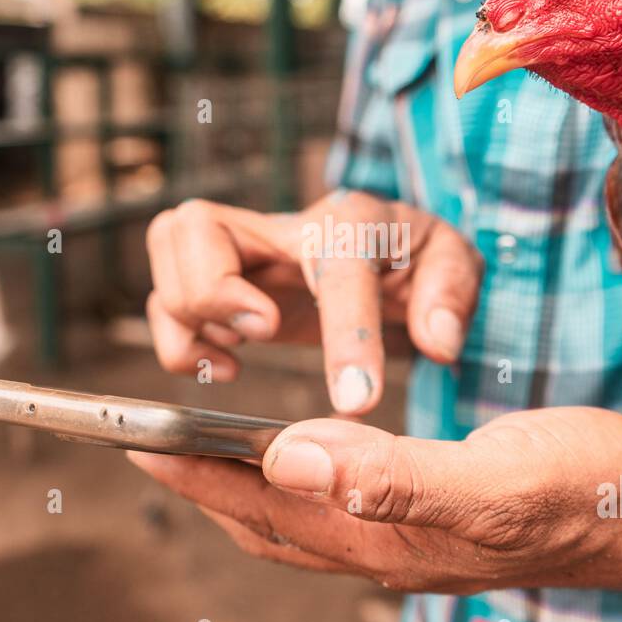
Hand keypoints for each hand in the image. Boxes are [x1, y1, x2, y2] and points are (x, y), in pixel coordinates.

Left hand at [129, 407, 621, 592]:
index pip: (269, 505)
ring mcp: (405, 541)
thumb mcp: (495, 477)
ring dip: (238, 489)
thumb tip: (287, 457)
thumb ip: (393, 475)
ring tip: (197, 455)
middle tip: (145, 443)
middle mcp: (385, 547)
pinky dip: (292, 490)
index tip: (140, 439)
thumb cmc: (582, 489)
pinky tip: (293, 466)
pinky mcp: (425, 522)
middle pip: (269, 519)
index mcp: (389, 535)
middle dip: (201, 483)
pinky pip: (334, 512)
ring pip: (297, 521)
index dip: (200, 472)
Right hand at [144, 191, 482, 413]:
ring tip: (235, 359)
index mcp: (352, 221)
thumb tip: (437, 340)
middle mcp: (284, 227)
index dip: (344, 332)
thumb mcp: (456, 267)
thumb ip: (452, 296)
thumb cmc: (419, 260)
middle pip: (197, 223)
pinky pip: (165, 298)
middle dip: (212, 290)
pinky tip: (227, 367)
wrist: (393, 255)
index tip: (355, 400)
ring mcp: (244, 252)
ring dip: (187, 314)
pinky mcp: (223, 285)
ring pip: (168, 248)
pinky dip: (179, 340)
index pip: (338, 264)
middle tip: (262, 336)